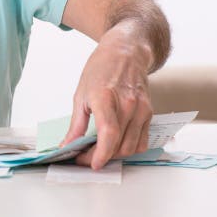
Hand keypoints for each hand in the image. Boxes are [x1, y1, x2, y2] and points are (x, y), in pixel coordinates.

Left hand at [60, 20, 153, 168]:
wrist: (125, 52)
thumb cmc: (101, 69)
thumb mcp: (80, 94)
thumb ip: (76, 124)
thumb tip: (67, 145)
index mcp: (106, 98)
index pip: (108, 135)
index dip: (100, 154)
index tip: (90, 164)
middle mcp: (127, 105)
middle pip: (119, 145)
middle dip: (102, 157)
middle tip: (87, 156)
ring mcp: (141, 109)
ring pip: (132, 147)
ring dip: (116, 155)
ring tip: (100, 150)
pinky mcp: (149, 112)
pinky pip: (142, 140)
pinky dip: (130, 148)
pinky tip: (117, 144)